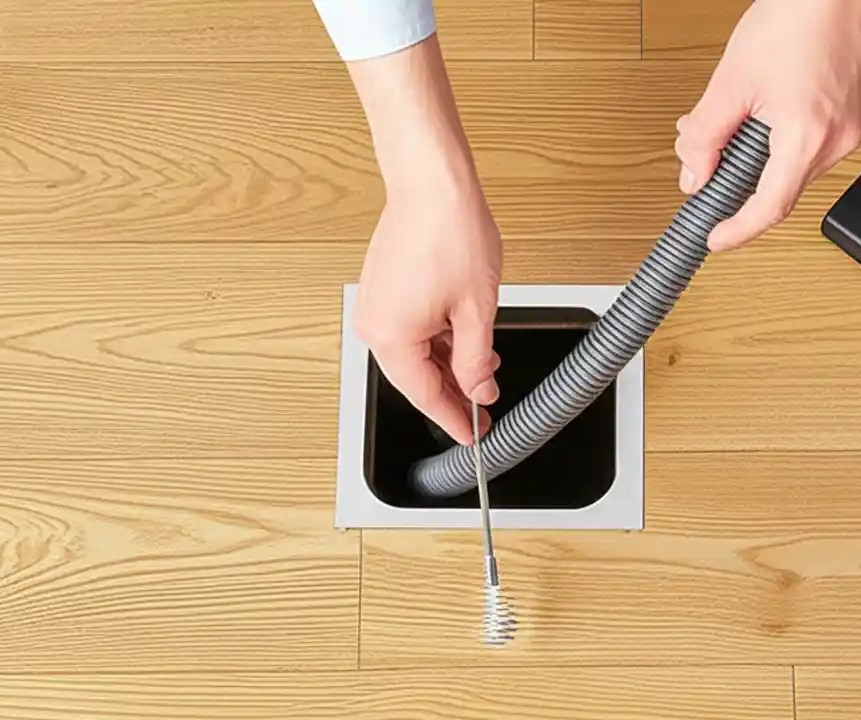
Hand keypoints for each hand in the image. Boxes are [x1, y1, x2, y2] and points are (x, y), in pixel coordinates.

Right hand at [354, 177, 501, 446]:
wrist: (433, 182)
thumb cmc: (451, 232)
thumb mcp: (477, 310)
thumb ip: (476, 361)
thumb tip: (479, 391)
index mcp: (393, 337)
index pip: (425, 397)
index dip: (453, 420)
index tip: (474, 437)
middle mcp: (375, 324)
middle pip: (416, 378)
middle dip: (453, 393)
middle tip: (485, 410)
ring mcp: (376, 305)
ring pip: (414, 354)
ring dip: (448, 364)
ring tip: (485, 369)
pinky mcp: (383, 289)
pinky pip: (409, 330)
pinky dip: (437, 341)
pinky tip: (464, 342)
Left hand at [675, 0, 860, 250]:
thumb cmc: (796, 17)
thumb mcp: (731, 82)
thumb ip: (705, 137)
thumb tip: (694, 173)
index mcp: (808, 136)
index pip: (770, 208)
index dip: (739, 230)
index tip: (717, 239)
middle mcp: (840, 139)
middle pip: (782, 186)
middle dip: (742, 180)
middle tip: (711, 161)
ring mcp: (855, 129)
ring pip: (798, 166)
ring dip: (764, 156)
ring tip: (743, 118)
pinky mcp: (860, 116)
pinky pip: (818, 145)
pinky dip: (788, 140)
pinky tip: (772, 111)